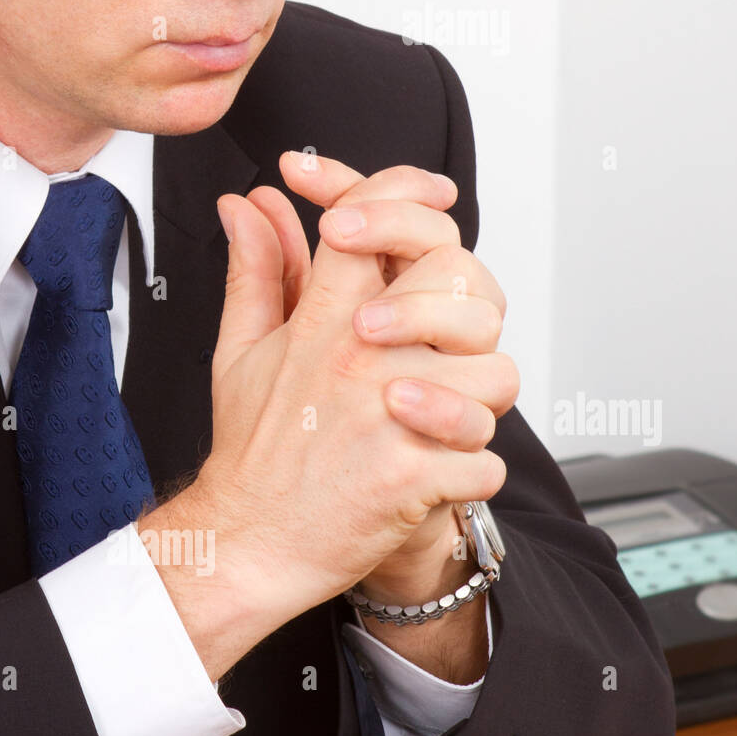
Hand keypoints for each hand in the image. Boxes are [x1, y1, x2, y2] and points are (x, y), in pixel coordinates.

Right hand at [278, 152, 518, 600]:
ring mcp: (391, 417)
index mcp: (320, 323)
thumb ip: (255, 269)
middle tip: (445, 347)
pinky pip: (486, 460)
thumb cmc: (253, 453)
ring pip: (496, 377)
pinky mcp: (413, 477)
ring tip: (439, 422)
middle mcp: (359, 359)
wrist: (248, 542)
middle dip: (467, 313)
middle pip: (461, 284)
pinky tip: (433, 474)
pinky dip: (469, 475)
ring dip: (478, 405)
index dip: (408, 192)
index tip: (432, 195)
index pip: (373, 219)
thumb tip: (247, 206)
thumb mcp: (240, 351)